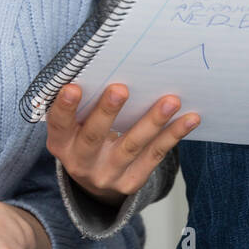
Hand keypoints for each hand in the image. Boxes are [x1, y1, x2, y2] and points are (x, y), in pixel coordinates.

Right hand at [45, 83, 198, 204]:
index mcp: (61, 143)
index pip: (59, 124)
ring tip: (170, 101)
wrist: (94, 179)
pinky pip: (154, 155)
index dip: (64, 107)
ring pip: (131, 146)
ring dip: (152, 121)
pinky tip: (189, 119)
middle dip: (107, 113)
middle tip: (120, 89)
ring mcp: (107, 174)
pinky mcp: (131, 181)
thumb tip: (110, 67)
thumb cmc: (85, 136)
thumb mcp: (74, 125)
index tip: (73, 87)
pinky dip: (173, 135)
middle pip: (94, 137)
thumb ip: (84, 104)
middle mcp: (80, 162)